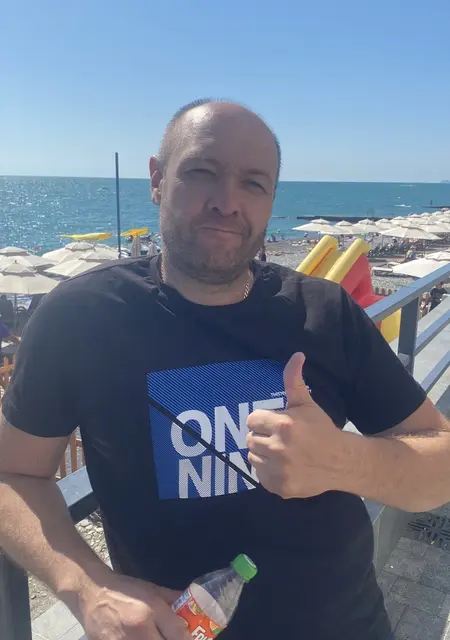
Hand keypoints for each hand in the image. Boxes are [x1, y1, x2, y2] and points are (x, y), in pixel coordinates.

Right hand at [80, 573, 190, 639]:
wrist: (92, 593)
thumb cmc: (124, 590)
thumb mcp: (152, 590)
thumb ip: (172, 599)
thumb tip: (192, 604)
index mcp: (150, 611)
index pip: (178, 634)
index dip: (189, 639)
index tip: (192, 639)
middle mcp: (138, 631)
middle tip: (176, 639)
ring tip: (156, 637)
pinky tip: (144, 639)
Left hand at [246, 352, 348, 498]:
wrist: (341, 461)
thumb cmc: (321, 429)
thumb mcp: (307, 403)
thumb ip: (294, 380)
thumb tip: (296, 355)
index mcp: (283, 425)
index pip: (253, 420)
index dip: (263, 421)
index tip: (275, 424)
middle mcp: (279, 448)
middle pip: (251, 439)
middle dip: (263, 437)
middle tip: (278, 438)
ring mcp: (279, 470)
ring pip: (253, 458)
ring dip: (263, 454)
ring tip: (281, 452)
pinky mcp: (280, 487)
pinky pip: (260, 476)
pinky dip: (268, 472)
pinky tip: (283, 466)